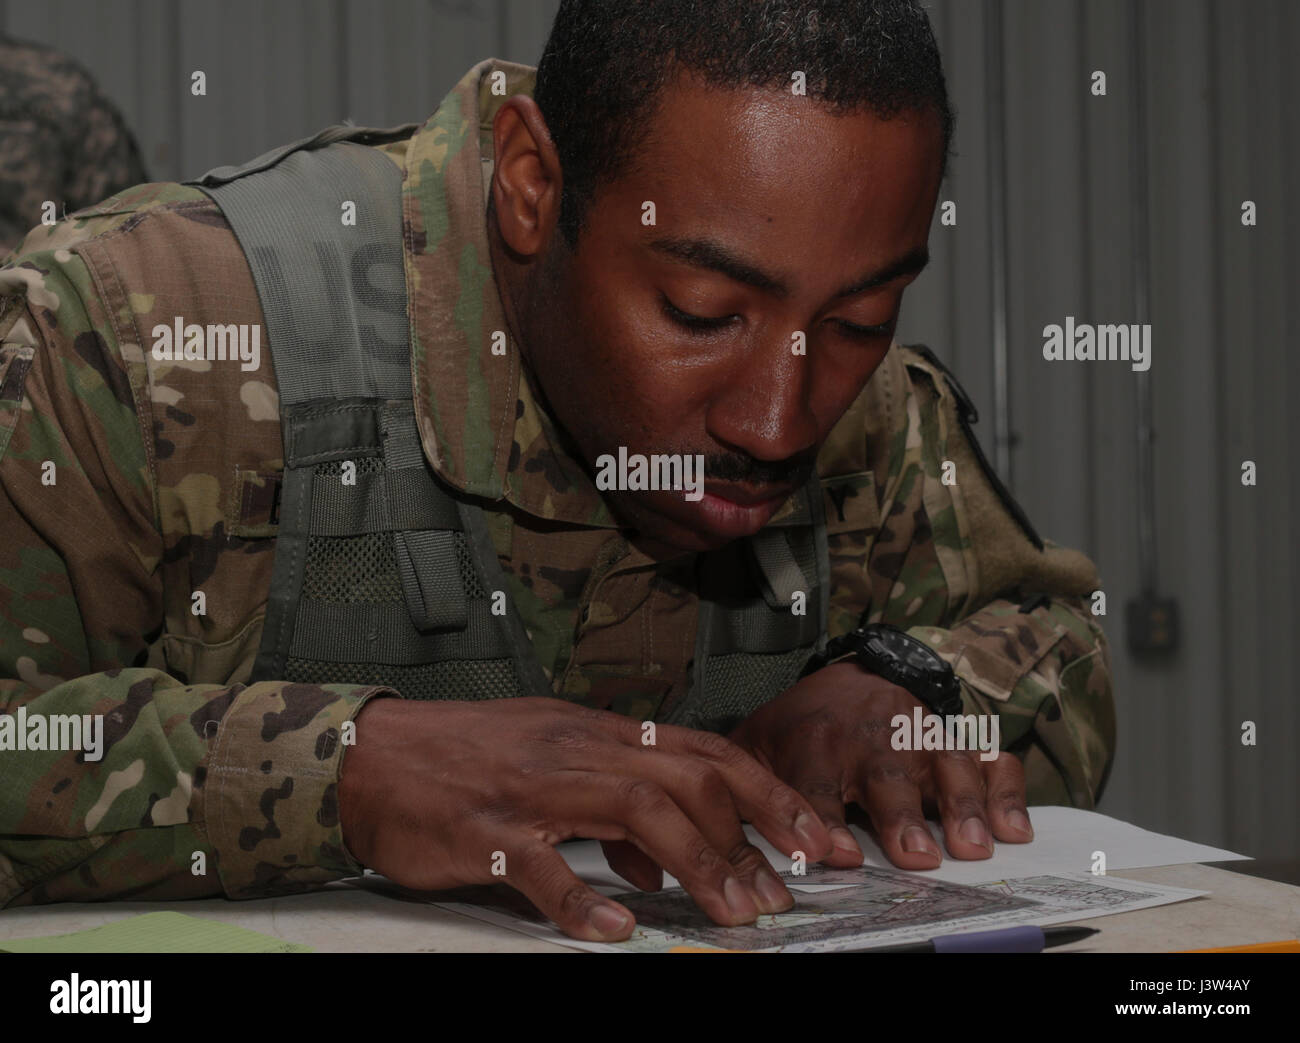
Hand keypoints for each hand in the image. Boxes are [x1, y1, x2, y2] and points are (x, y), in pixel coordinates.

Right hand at [338, 696, 832, 940]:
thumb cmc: (464, 758)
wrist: (372, 755)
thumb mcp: (551, 763)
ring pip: (634, 810)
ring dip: (695, 863)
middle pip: (687, 776)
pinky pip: (542, 868)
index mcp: (597, 734)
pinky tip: (614, 930)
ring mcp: (533, 789)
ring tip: (734, 913)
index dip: (770, 794)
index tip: (817, 838)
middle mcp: (577, 750)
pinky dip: (583, 901)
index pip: (704, 751)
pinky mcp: (486, 832)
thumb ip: (611, 803)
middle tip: (787, 890)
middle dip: (752, 832)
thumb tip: (663, 859)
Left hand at [728, 660, 1033, 869]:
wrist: (852, 675)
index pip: (816, 782)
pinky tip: (1016, 827)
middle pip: (887, 774)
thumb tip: (724, 835)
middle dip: (901, 815)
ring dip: (961, 805)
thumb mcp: (761, 746)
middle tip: (916, 858)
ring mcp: (920, 734)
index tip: (836, 853)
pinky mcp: (956, 739)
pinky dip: (1007, 791)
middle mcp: (871, 734)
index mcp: (815, 739)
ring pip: (944, 764)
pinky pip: (990, 759)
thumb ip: (747, 789)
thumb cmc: (802, 726)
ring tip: (974, 847)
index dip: (824, 817)